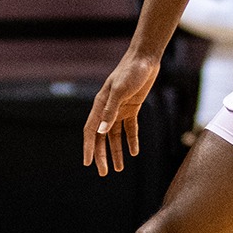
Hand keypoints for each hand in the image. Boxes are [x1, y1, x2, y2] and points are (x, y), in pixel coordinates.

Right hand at [84, 51, 160, 173]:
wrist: (145, 59)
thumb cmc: (130, 72)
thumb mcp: (120, 91)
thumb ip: (110, 111)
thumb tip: (101, 132)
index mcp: (100, 105)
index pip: (90, 131)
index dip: (88, 148)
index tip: (88, 163)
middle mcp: (107, 109)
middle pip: (101, 137)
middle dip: (102, 155)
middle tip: (104, 172)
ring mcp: (120, 109)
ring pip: (115, 136)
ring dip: (116, 151)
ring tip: (118, 168)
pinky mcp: (132, 108)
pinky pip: (130, 128)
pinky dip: (131, 140)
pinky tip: (133, 152)